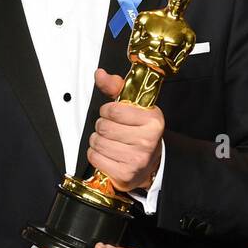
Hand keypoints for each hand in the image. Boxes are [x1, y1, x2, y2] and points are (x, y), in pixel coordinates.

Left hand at [87, 68, 162, 190]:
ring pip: (97, 142)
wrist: (149, 164)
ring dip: (97, 140)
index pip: (113, 110)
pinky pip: (95, 157)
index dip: (107, 110)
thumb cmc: (138, 132)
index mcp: (152, 120)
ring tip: (109, 141)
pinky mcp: (124, 173)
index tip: (113, 114)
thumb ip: (115, 87)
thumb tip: (99, 74)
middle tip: (111, 130)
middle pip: (103, 127)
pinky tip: (107, 154)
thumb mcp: (133, 107)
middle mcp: (147, 140)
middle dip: (101, 126)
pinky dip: (95, 154)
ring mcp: (136, 159)